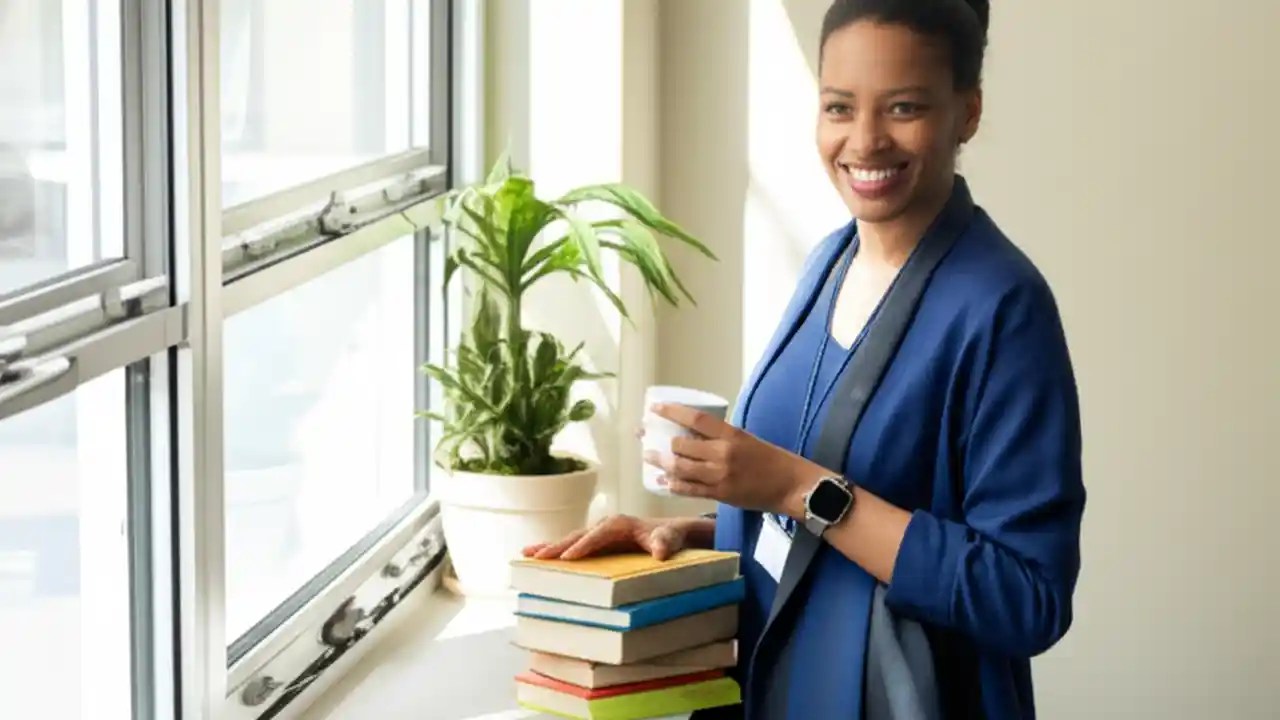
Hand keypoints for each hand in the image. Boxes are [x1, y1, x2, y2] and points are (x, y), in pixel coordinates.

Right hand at [521, 514, 691, 560]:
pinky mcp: (595, 542)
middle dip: (558, 546)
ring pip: (570, 540)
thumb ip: (665, 542)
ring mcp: (598, 533)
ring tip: (527, 554)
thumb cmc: (669, 537)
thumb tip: (659, 551)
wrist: (670, 532)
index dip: (583, 546)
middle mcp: (605, 526)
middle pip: (578, 536)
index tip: (567, 557)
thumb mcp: (671, 539)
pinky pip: (572, 546)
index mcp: (620, 524)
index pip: (598, 535)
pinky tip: (536, 556)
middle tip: (538, 557)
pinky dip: (554, 550)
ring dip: (550, 547)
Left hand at [644, 402, 819, 515]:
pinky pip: (690, 490)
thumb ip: (721, 437)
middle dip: (660, 442)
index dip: (671, 411)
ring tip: (649, 457)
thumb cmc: (772, 459)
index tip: (654, 408)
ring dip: (661, 463)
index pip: (695, 418)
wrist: (792, 485)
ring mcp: (720, 476)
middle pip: (682, 445)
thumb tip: (693, 433)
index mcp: (732, 434)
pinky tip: (663, 482)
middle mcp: (723, 454)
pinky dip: (673, 485)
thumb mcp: (746, 439)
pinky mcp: (721, 495)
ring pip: (681, 468)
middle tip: (646, 437)